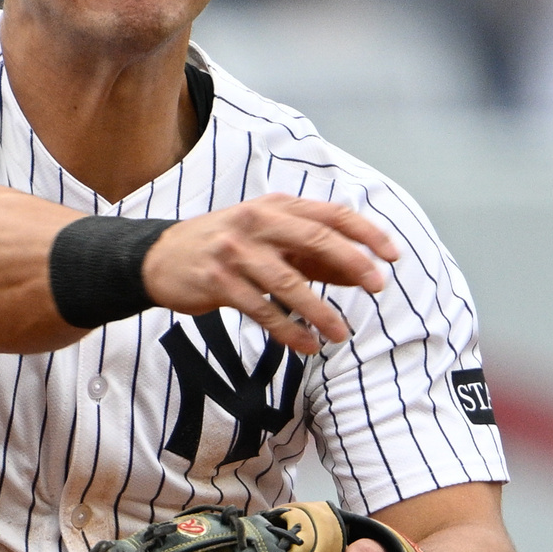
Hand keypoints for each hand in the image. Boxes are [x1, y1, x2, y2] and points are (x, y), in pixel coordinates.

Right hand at [140, 195, 398, 353]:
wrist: (161, 258)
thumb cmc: (224, 247)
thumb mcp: (268, 239)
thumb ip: (311, 255)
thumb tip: (360, 275)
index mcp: (275, 207)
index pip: (331, 215)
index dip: (365, 233)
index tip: (392, 256)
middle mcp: (257, 223)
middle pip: (315, 240)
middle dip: (351, 263)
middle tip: (378, 287)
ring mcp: (235, 252)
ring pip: (289, 283)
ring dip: (320, 311)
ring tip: (341, 334)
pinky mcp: (218, 282)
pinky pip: (262, 310)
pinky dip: (288, 330)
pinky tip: (307, 344)